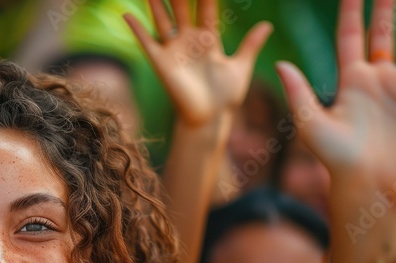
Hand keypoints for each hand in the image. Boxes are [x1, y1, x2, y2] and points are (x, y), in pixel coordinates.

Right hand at [124, 0, 271, 126]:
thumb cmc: (225, 97)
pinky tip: (128, 15)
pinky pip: (146, 42)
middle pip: (182, 7)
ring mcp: (173, 50)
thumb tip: (268, 25)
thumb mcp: (240, 67)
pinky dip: (136, 29)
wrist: (209, 119)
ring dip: (157, 3)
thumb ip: (250, 45)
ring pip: (162, 19)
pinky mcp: (160, 63)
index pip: (206, 7)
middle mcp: (188, 40)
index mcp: (208, 38)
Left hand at [276, 0, 395, 212]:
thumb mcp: (312, 124)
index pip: (350, 36)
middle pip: (384, 34)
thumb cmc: (338, 159)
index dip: (351, 11)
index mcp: (352, 80)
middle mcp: (380, 79)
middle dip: (388, 8)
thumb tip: (280, 63)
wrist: (372, 183)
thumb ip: (298, 92)